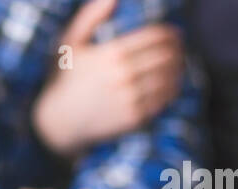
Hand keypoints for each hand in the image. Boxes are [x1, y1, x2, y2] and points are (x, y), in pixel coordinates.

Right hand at [33, 0, 183, 155]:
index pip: (156, 37)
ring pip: (169, 78)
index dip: (171, 32)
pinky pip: (163, 99)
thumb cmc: (64, 78)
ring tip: (177, 64)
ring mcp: (131, 98)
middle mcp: (124, 76)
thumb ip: (90, 16)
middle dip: (178, 49)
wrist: (58, 122)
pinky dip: (172, 89)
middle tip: (179, 48)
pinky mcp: (134, 117)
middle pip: (167, 56)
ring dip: (178, 69)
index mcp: (112, 54)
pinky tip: (170, 84)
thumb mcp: (70, 43)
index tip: (174, 33)